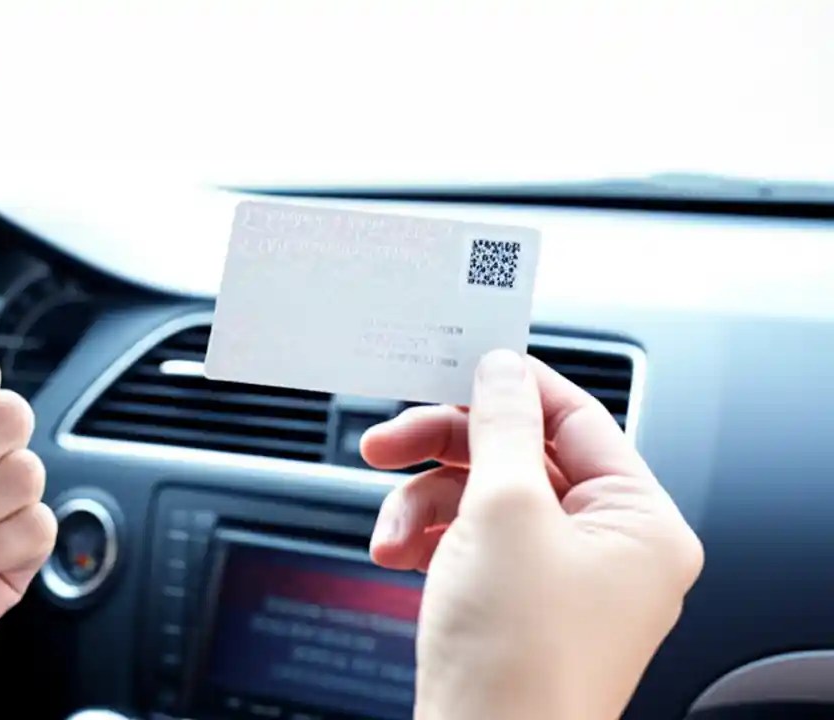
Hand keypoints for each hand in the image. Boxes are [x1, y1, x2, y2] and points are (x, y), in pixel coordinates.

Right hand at [361, 350, 702, 719]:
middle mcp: (610, 552)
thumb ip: (502, 427)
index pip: (578, 420)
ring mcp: (561, 583)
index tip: (459, 367)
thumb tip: (502, 371)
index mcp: (640, 524)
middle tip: (389, 441)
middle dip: (446, 453)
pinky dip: (428, 543)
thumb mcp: (504, 511)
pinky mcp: (515, 609)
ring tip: (391, 531)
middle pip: (521, 459)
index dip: (513, 389)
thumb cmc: (517, 661)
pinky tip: (397, 555)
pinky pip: (472, 546)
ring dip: (425, 505)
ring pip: (485, 502)